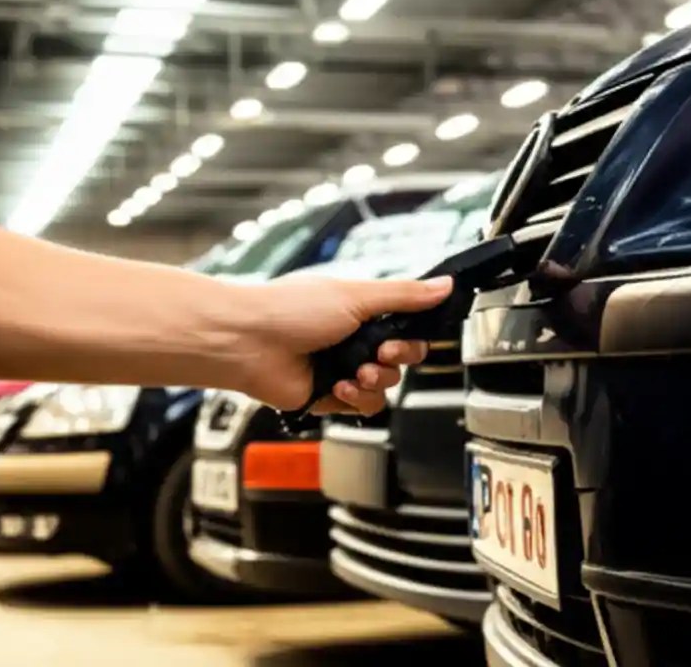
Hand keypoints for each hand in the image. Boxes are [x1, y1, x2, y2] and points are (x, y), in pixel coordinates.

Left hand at [237, 275, 452, 415]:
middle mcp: (354, 339)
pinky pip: (363, 406)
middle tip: (380, 354)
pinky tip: (340, 387)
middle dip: (397, 359)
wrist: (246, 343)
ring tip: (355, 373)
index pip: (406, 327)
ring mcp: (341, 368)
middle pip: (401, 359)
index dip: (412, 335)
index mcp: (361, 310)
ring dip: (376, 381)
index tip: (405, 336)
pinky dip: (357, 399)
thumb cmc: (290, 310)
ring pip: (385, 385)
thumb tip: (445, 285)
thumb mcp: (356, 295)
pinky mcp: (329, 396)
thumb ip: (404, 295)